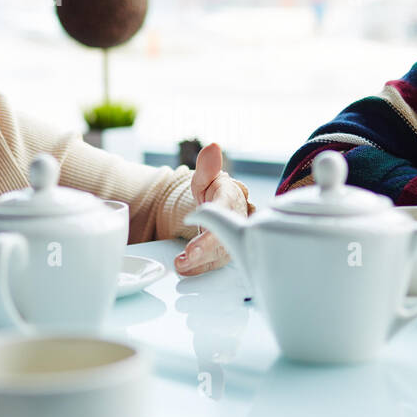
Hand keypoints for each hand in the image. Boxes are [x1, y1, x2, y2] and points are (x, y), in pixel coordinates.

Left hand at [175, 143, 249, 276]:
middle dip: (206, 247)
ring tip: (180, 264)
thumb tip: (212, 147)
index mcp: (231, 200)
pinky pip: (215, 265)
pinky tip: (185, 269)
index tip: (196, 217)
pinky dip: (200, 269)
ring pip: (221, 255)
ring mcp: (233, 241)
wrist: (219, 211)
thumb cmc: (213, 193)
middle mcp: (236, 223)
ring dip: (201, 262)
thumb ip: (207, 167)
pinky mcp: (226, 256)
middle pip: (225, 237)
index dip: (213, 216)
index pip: (225, 208)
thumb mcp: (207, 178)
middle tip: (187, 255)